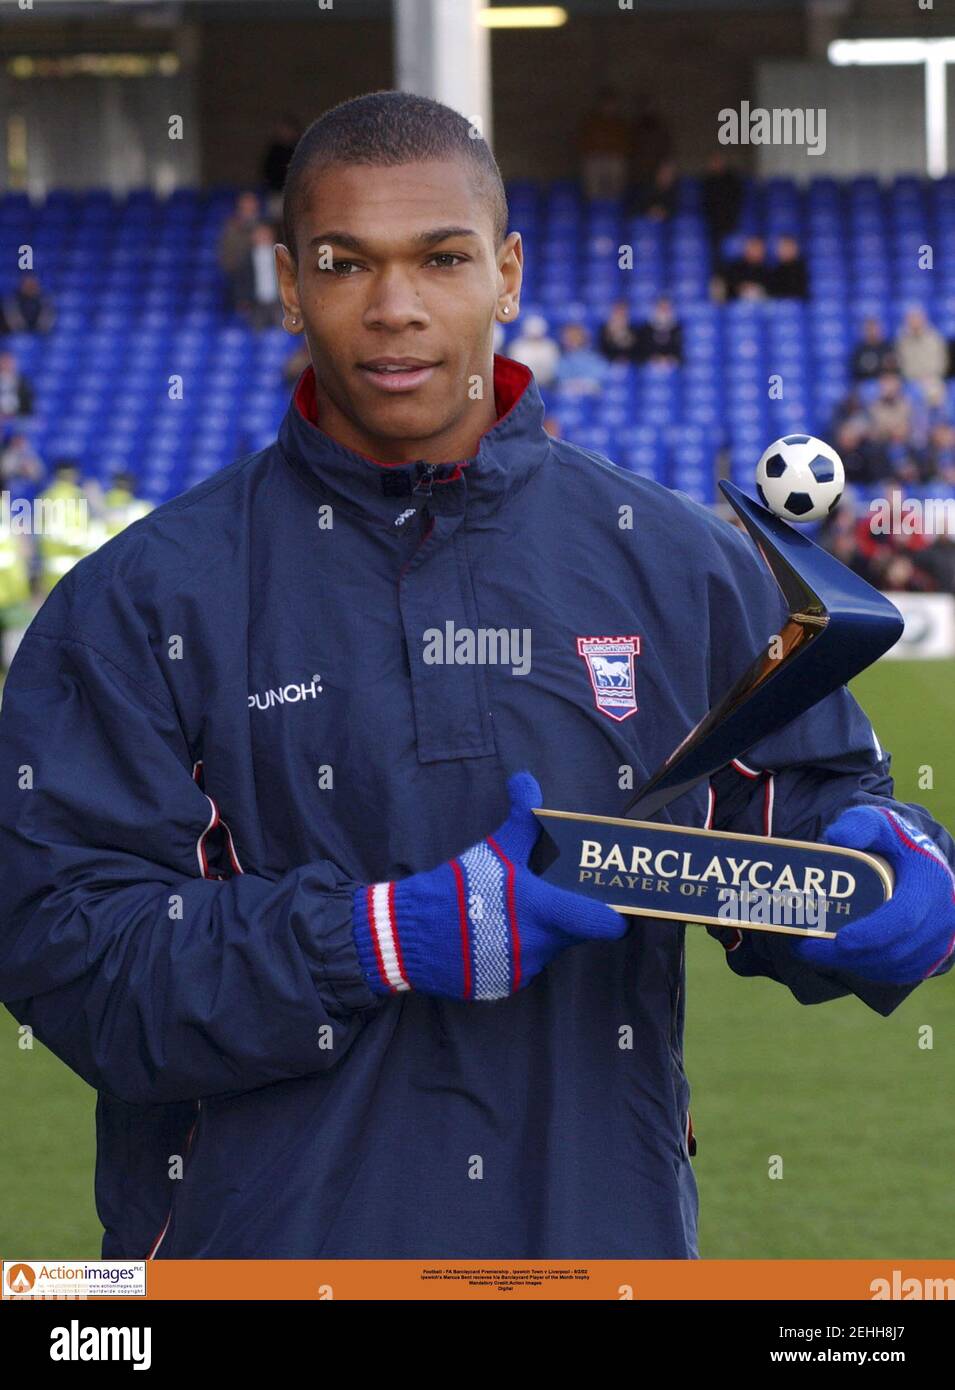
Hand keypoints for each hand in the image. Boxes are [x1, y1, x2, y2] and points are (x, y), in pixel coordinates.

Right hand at [352, 771, 625, 999]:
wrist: (407, 935)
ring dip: (539, 934)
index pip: (602, 924)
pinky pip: (522, 968)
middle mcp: (538, 947)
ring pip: (547, 950)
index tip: (613, 909)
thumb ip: (521, 819)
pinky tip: (492, 935)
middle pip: (573, 934)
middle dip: (566, 916)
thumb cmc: (457, 888)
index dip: (613, 918)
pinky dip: (515, 953)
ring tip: (511, 913)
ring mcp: (520, 971)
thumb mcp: (492, 850)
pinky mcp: (502, 987)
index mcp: (543, 912)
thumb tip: (526, 781)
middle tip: (550, 897)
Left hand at [790, 806, 954, 984]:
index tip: (838, 939)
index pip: (902, 919)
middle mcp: (942, 916)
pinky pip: (900, 973)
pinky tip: (840, 961)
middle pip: (893, 951)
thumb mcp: (878, 823)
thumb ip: (858, 825)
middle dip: (847, 956)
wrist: (923, 861)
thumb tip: (837, 837)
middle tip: (806, 948)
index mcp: (930, 882)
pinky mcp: (932, 955)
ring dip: (853, 966)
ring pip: (894, 967)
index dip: (870, 934)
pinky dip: (869, 971)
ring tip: (814, 953)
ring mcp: (940, 940)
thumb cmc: (895, 842)